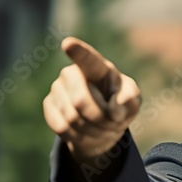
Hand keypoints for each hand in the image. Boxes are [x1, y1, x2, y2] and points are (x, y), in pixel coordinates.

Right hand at [43, 37, 140, 164]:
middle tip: (113, 123)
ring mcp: (57, 88)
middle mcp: (72, 73)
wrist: (103, 125)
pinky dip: (79, 136)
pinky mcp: (49, 105)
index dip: (78, 51)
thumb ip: (130, 100)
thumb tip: (117, 107)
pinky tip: (86, 131)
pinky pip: (62, 127)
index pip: (87, 58)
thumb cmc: (120, 107)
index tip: (68, 44)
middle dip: (100, 119)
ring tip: (102, 127)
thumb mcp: (132, 102)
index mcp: (97, 68)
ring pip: (72, 118)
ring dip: (93, 129)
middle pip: (80, 101)